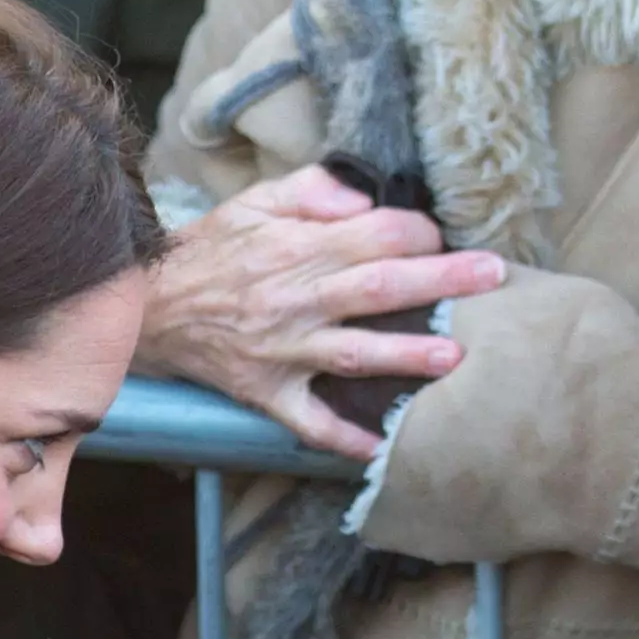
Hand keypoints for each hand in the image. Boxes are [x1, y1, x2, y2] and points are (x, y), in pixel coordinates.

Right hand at [140, 165, 507, 459]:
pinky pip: (308, 420)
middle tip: (493, 277)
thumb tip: (364, 197)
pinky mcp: (265, 392)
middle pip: (378, 286)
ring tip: (452, 357)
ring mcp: (282, 350)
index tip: (443, 237)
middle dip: (440, 280)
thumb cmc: (209, 252)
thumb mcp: (253, 202)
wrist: (144, 308)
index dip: (418, 232)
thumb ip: (312, 191)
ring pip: (353, 353)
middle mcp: (294, 299)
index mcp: (295, 247)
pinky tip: (380, 448)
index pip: (373, 234)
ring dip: (405, 354)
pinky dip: (342, 438)